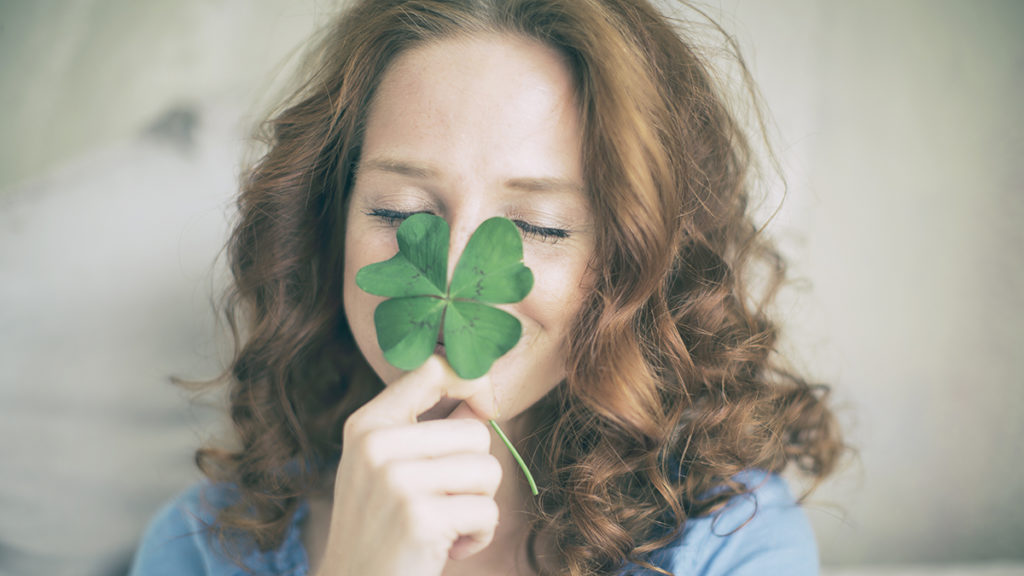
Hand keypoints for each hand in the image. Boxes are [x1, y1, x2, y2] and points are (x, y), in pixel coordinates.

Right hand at [314, 356, 501, 575]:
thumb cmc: (383, 528)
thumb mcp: (387, 468)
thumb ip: (427, 428)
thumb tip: (481, 393)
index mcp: (367, 425)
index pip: (433, 368)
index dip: (473, 381)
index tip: (484, 407)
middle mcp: (376, 446)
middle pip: (476, 431)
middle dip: (475, 473)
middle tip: (444, 502)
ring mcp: (395, 481)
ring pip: (488, 470)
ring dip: (479, 505)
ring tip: (444, 524)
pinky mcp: (420, 518)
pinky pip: (488, 511)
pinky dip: (479, 536)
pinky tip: (446, 548)